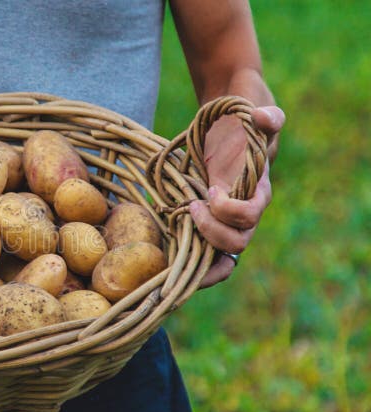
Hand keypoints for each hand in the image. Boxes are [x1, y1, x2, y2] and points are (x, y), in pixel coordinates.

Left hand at [190, 106, 284, 287]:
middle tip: (193, 205)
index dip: (229, 210)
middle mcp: (245, 212)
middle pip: (237, 242)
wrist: (233, 131)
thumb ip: (268, 117)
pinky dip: (194, 263)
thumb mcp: (258, 116)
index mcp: (258, 192)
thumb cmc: (244, 125)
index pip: (249, 215)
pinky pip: (207, 253)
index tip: (211, 189)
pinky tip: (174, 263)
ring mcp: (227, 220)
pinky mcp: (210, 222)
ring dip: (201, 245)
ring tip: (185, 215)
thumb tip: (262, 117)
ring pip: (222, 252)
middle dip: (212, 231)